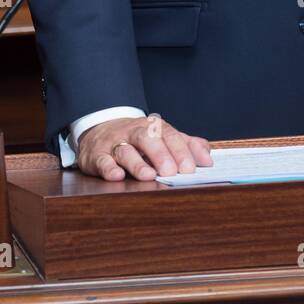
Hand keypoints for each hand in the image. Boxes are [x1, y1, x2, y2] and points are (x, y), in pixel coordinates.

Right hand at [76, 113, 213, 181]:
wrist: (100, 129)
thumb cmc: (139, 139)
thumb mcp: (163, 138)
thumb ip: (186, 145)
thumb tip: (207, 157)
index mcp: (152, 127)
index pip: (169, 136)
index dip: (181, 151)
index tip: (191, 168)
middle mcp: (133, 132)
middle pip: (147, 138)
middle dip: (160, 154)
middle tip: (171, 172)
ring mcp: (114, 143)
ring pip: (125, 150)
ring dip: (137, 163)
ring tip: (149, 176)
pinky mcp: (96, 155)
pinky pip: (102, 160)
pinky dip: (109, 168)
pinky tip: (117, 176)